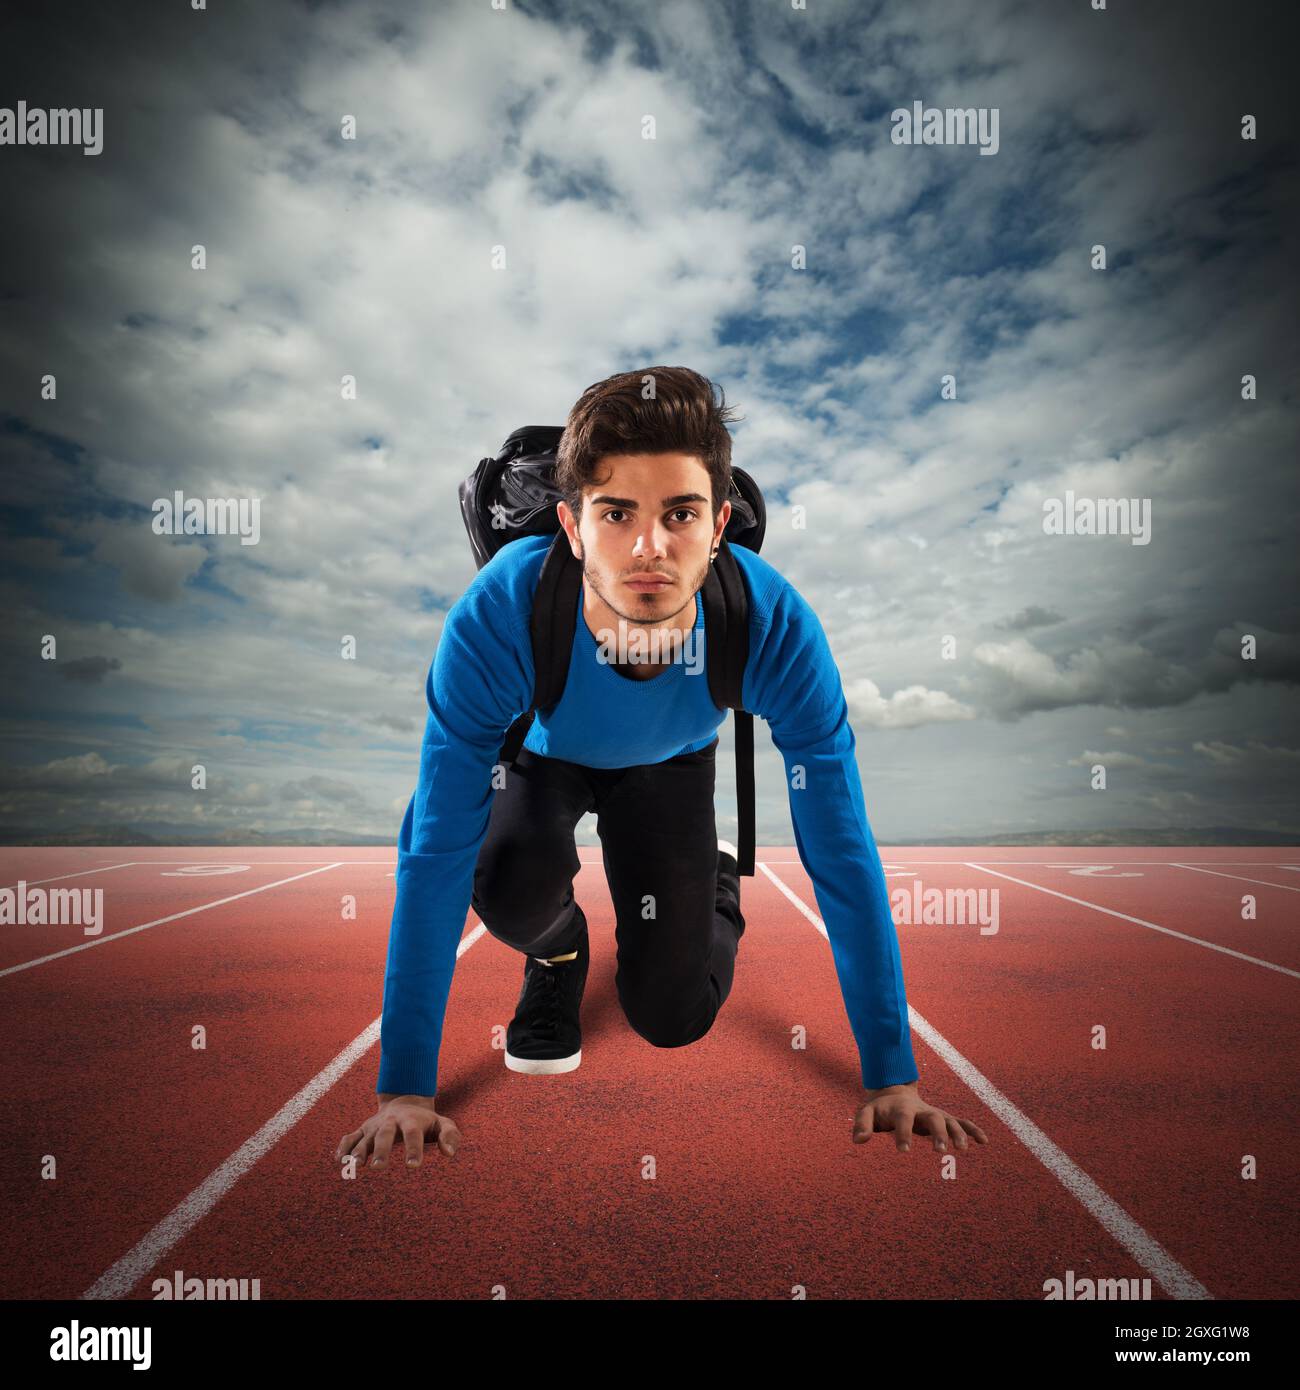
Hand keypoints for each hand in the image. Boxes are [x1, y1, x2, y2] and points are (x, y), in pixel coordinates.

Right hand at [335, 1093, 461, 1170]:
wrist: (406, 1101)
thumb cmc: (427, 1122)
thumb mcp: (443, 1124)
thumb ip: (450, 1136)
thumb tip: (449, 1153)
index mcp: (411, 1121)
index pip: (413, 1134)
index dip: (413, 1149)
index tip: (413, 1166)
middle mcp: (391, 1122)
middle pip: (385, 1135)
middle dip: (381, 1151)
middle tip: (379, 1168)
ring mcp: (375, 1126)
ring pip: (365, 1138)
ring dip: (358, 1151)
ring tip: (354, 1167)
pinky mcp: (363, 1130)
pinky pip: (350, 1137)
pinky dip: (343, 1147)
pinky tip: (338, 1160)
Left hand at [852, 1083, 987, 1152]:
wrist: (894, 1093)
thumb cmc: (879, 1109)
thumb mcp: (866, 1112)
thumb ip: (862, 1123)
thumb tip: (859, 1140)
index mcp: (901, 1109)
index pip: (903, 1120)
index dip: (903, 1134)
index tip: (903, 1151)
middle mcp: (921, 1110)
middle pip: (933, 1117)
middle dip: (937, 1133)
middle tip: (940, 1151)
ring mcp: (935, 1113)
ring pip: (950, 1121)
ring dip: (958, 1133)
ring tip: (963, 1149)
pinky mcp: (944, 1118)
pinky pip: (961, 1122)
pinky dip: (973, 1130)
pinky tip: (984, 1141)